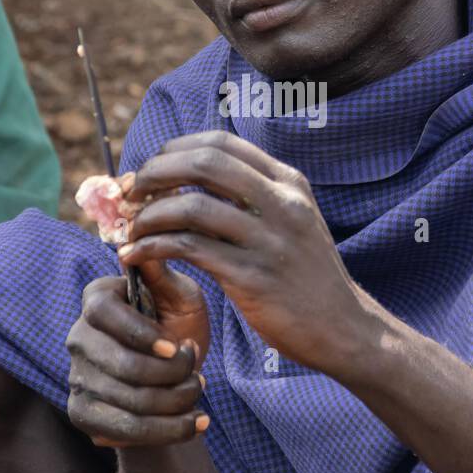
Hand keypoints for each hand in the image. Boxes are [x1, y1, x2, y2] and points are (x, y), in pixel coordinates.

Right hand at [66, 271, 208, 447]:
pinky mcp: (82, 413)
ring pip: (128, 401)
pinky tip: (194, 423)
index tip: (176, 347)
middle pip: (120, 365)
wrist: (178, 382)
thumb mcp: (182, 297)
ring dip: (176, 402)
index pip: (103, 313)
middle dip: (171, 376)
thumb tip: (144, 243)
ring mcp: (76, 376)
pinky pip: (123, 429)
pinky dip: (167, 430)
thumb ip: (164, 274)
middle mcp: (78, 336)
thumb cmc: (180, 328)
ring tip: (199, 393)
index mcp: (97, 299)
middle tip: (199, 376)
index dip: (141, 333)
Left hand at [119, 130, 372, 373]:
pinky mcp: (253, 277)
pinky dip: (152, 248)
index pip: (220, 143)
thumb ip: (252, 197)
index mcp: (288, 182)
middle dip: (156, 173)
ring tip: (131, 230)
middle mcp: (282, 203)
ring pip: (192, 206)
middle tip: (130, 194)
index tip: (148, 170)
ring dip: (149, 215)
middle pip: (204, 163)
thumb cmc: (305, 277)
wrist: (342, 328)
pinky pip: (189, 249)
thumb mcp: (291, 222)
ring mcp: (269, 240)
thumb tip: (187, 178)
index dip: (174, 150)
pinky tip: (136, 256)